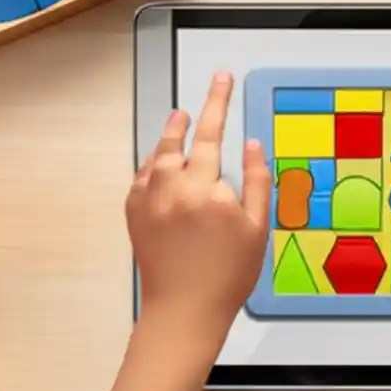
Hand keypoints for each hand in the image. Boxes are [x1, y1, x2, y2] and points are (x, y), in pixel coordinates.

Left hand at [126, 72, 271, 346]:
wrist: (184, 311)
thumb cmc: (227, 275)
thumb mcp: (256, 229)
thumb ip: (257, 183)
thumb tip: (252, 145)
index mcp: (206, 191)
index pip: (213, 135)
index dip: (218, 103)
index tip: (222, 79)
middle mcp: (172, 189)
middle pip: (181, 140)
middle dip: (195, 115)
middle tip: (205, 97)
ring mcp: (148, 201)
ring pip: (157, 155)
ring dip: (169, 135)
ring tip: (178, 120)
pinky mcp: (134, 215)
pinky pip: (141, 177)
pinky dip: (151, 162)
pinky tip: (159, 160)